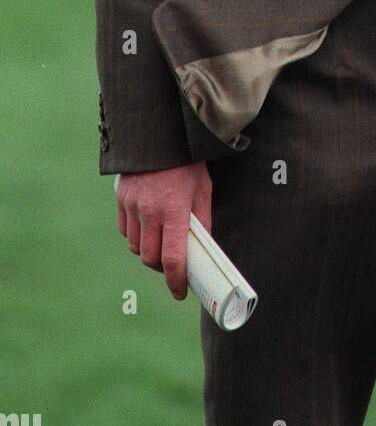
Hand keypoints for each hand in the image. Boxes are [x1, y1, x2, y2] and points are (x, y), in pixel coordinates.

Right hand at [116, 161, 211, 299]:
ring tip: (161, 242)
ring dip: (148, 251)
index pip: (172, 258)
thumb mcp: (204, 190)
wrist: (161, 133)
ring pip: (135, 246)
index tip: (180, 292)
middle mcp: (149, 210)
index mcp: (174, 209)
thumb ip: (203, 221)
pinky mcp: (121, 199)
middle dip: (161, 267)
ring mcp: (131, 205)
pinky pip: (124, 230)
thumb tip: (205, 250)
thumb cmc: (188, 163)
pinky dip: (135, 236)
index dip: (176, 281)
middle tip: (173, 265)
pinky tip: (148, 227)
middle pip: (149, 258)